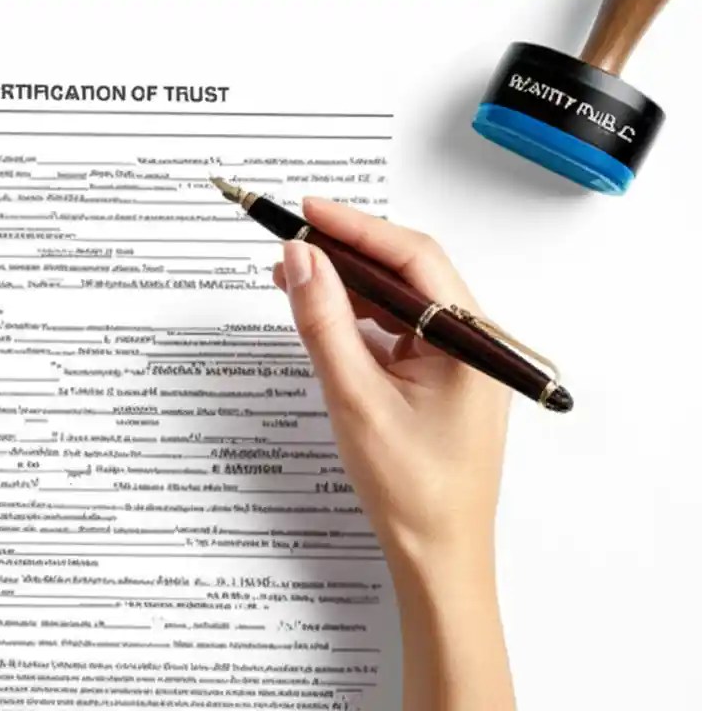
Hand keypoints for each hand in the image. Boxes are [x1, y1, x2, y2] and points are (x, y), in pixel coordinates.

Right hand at [274, 198, 515, 710]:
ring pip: (400, 300)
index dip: (356, 227)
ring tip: (292, 275)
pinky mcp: (442, 377)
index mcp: (472, 340)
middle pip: (407, 272)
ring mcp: (460, 360)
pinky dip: (359, 317)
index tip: (306, 210)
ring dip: (348, 284)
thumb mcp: (355, 399)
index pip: (412, 257)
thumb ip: (323, 323)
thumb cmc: (410, 489)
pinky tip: (323, 314)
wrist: (438, 555)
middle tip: (290, 237)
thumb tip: (298, 261)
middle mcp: (474, 341)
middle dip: (346, 250)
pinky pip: (398, 330)